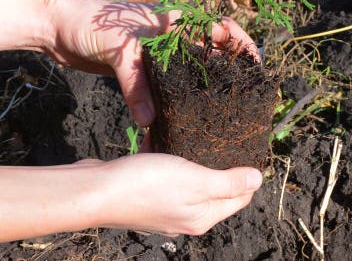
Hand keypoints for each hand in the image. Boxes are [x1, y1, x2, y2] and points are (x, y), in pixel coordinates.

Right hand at [0, 154, 262, 242]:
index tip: (248, 147)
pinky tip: (168, 140)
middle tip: (225, 136)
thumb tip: (258, 181)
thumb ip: (228, 183)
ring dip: (196, 158)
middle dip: (222, 164)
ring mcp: (165, 206)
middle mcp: (186, 216)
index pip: (239, 198)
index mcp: (202, 217)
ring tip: (198, 134)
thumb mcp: (196, 182)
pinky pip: (168, 172)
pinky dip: (171, 157)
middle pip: (217, 189)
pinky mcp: (146, 194)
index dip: (247, 174)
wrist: (93, 190)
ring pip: (192, 179)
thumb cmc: (145, 185)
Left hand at [46, 0, 257, 125]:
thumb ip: (138, 85)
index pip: (221, 27)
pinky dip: (176, 97)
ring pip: (190, 70)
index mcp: (176, 19)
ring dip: (203, 85)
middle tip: (244, 94)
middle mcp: (172, 35)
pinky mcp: (141, 69)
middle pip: (211, 51)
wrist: (55, 26)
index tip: (256, 64)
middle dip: (229, 69)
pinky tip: (183, 114)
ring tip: (220, 108)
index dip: (242, 44)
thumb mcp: (121, 51)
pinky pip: (167, 83)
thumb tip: (150, 122)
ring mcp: (158, 52)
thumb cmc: (92, 23)